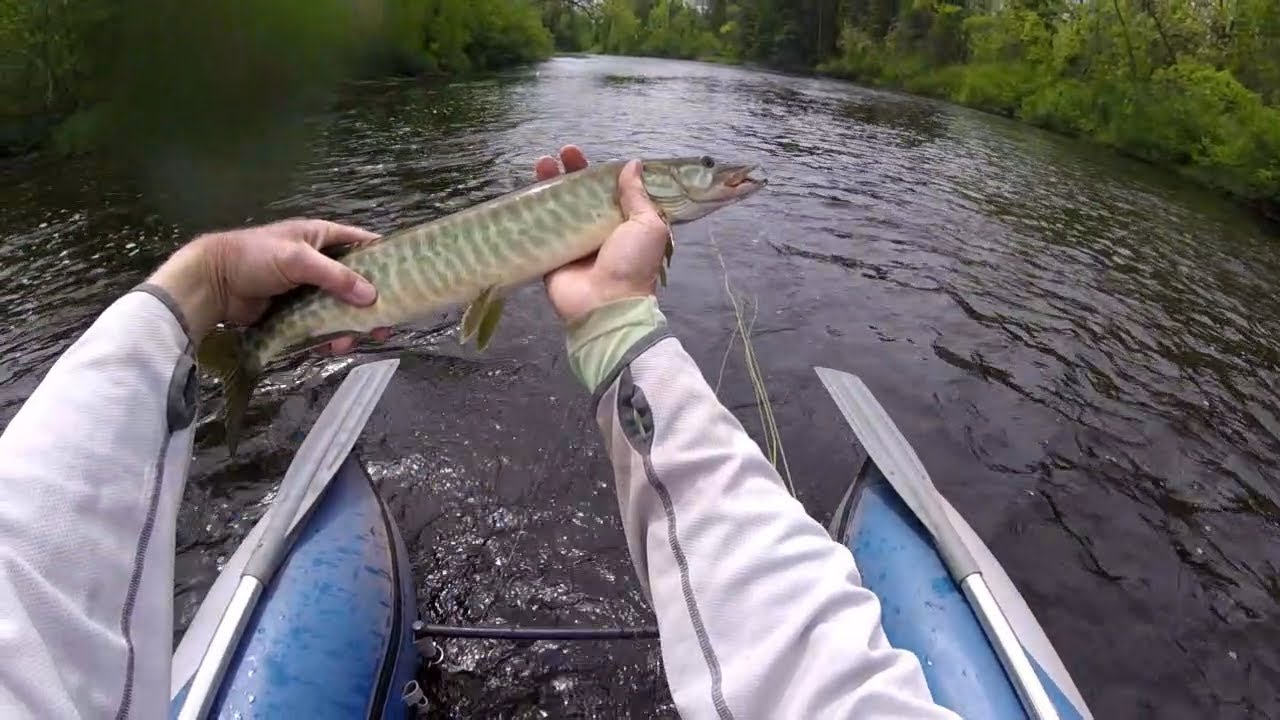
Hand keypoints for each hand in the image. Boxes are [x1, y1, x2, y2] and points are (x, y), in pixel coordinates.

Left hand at [147, 218, 391, 350]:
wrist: (212, 283)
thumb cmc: (254, 258)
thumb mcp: (298, 260)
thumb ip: (336, 276)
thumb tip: (371, 295)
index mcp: (321, 237)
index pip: (361, 244)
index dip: (384, 258)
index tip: (405, 276)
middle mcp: (318, 261)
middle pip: (355, 283)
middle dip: (370, 304)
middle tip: (386, 323)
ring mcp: (307, 288)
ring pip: (339, 307)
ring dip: (348, 325)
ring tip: (352, 342)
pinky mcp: (295, 311)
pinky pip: (319, 324)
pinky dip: (327, 336)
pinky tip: (331, 347)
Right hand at [536, 146, 670, 321]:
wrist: (606, 305)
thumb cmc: (633, 264)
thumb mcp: (647, 225)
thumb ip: (638, 196)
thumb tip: (633, 164)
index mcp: (624, 223)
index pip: (609, 190)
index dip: (599, 172)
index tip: (592, 155)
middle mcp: (597, 230)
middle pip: (581, 195)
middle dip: (571, 172)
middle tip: (563, 152)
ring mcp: (573, 243)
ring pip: (558, 207)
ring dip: (549, 184)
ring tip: (541, 162)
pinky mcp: (551, 255)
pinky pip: (539, 229)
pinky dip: (531, 211)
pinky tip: (524, 191)